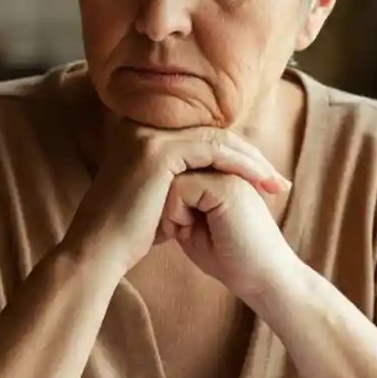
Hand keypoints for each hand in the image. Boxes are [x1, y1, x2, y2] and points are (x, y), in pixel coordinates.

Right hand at [61, 121, 289, 276]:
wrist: (99, 252)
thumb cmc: (127, 235)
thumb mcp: (158, 199)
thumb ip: (179, 182)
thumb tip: (208, 182)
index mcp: (139, 131)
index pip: (200, 135)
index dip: (235, 154)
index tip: (263, 178)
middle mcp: (140, 125)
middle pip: (211, 132)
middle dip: (250, 157)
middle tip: (277, 181)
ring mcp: (148, 135)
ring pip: (216, 139)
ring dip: (252, 162)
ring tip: (276, 184)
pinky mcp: (158, 150)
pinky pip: (212, 150)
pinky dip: (240, 165)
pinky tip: (259, 182)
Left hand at [161, 167, 298, 300]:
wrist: (263, 280)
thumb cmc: (228, 259)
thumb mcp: (194, 225)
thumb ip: (178, 202)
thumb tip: (151, 186)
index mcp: (223, 174)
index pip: (178, 167)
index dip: (166, 198)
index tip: (174, 228)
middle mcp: (228, 168)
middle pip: (175, 165)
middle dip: (165, 200)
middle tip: (174, 230)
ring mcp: (230, 174)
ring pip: (174, 174)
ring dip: (169, 206)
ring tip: (182, 231)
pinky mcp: (228, 187)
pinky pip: (181, 186)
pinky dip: (175, 212)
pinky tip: (186, 232)